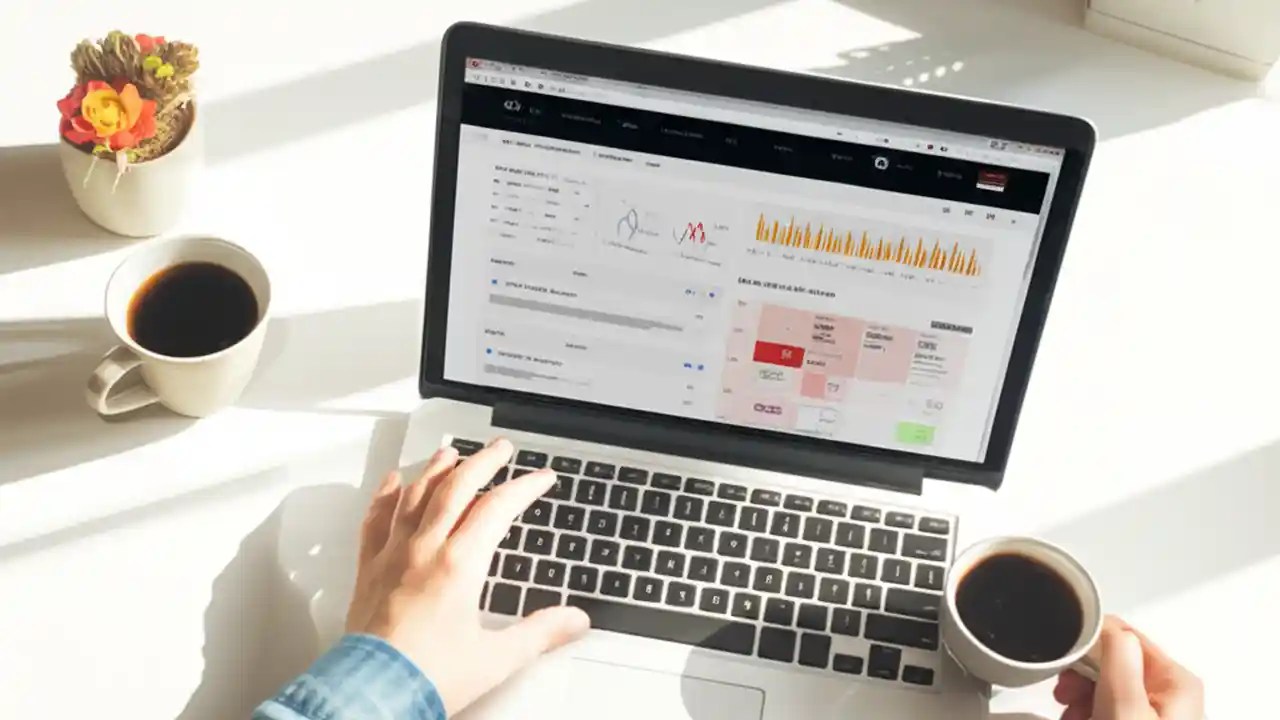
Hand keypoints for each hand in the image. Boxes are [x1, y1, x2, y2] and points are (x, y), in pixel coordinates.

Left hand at [345, 438, 590, 714]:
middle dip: (483, 462)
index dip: (524, 487)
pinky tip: (393, 482)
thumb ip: (540, 633)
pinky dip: (386, 495)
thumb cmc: (428, 676)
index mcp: (460, 565)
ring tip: (451, 454)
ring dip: (437, 470)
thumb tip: (575, 621)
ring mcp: (393, 555)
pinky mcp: (370, 569)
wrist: (373, 693)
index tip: (541, 478)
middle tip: (500, 449)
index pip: (498, 508)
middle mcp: (425, 550)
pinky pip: (376, 519)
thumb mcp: (497, 658)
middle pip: (456, 488)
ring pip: (415, 495)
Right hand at [1054, 616, 1203, 719]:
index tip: (1066, 658)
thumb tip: (1109, 625)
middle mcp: (1171, 694)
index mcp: (1177, 681)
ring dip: (1081, 696)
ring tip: (1071, 712)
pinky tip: (1081, 718)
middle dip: (1081, 675)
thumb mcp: (1125, 707)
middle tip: (1066, 692)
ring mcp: (1156, 714)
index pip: (1124, 634)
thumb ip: (1118, 660)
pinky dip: (1089, 710)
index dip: (1088, 642)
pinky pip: (1108, 707)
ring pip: (1106, 686)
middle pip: (1112, 662)